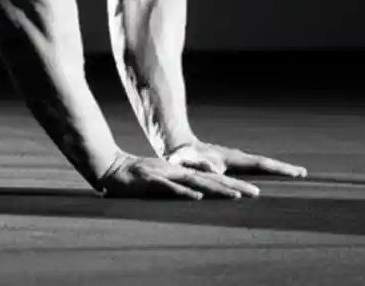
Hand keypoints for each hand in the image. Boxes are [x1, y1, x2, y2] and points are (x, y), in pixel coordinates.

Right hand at [98, 152, 261, 199]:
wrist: (108, 167)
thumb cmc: (134, 179)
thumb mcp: (160, 183)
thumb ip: (177, 188)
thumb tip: (196, 196)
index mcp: (180, 173)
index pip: (211, 179)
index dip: (232, 184)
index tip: (252, 192)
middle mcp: (176, 172)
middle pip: (210, 179)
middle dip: (234, 186)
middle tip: (256, 194)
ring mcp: (164, 175)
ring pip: (195, 182)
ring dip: (216, 189)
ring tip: (236, 196)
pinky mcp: (150, 180)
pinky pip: (170, 188)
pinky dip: (184, 192)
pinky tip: (199, 197)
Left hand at [166, 141, 307, 177]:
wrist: (174, 146)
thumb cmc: (180, 156)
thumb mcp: (188, 161)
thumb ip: (199, 165)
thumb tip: (214, 170)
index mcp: (231, 159)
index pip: (259, 163)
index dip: (278, 169)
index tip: (298, 173)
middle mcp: (235, 158)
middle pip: (263, 162)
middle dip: (283, 168)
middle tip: (304, 173)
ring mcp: (233, 160)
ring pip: (258, 164)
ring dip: (276, 169)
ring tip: (295, 174)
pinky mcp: (229, 164)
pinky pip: (251, 168)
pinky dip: (264, 170)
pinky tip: (271, 178)